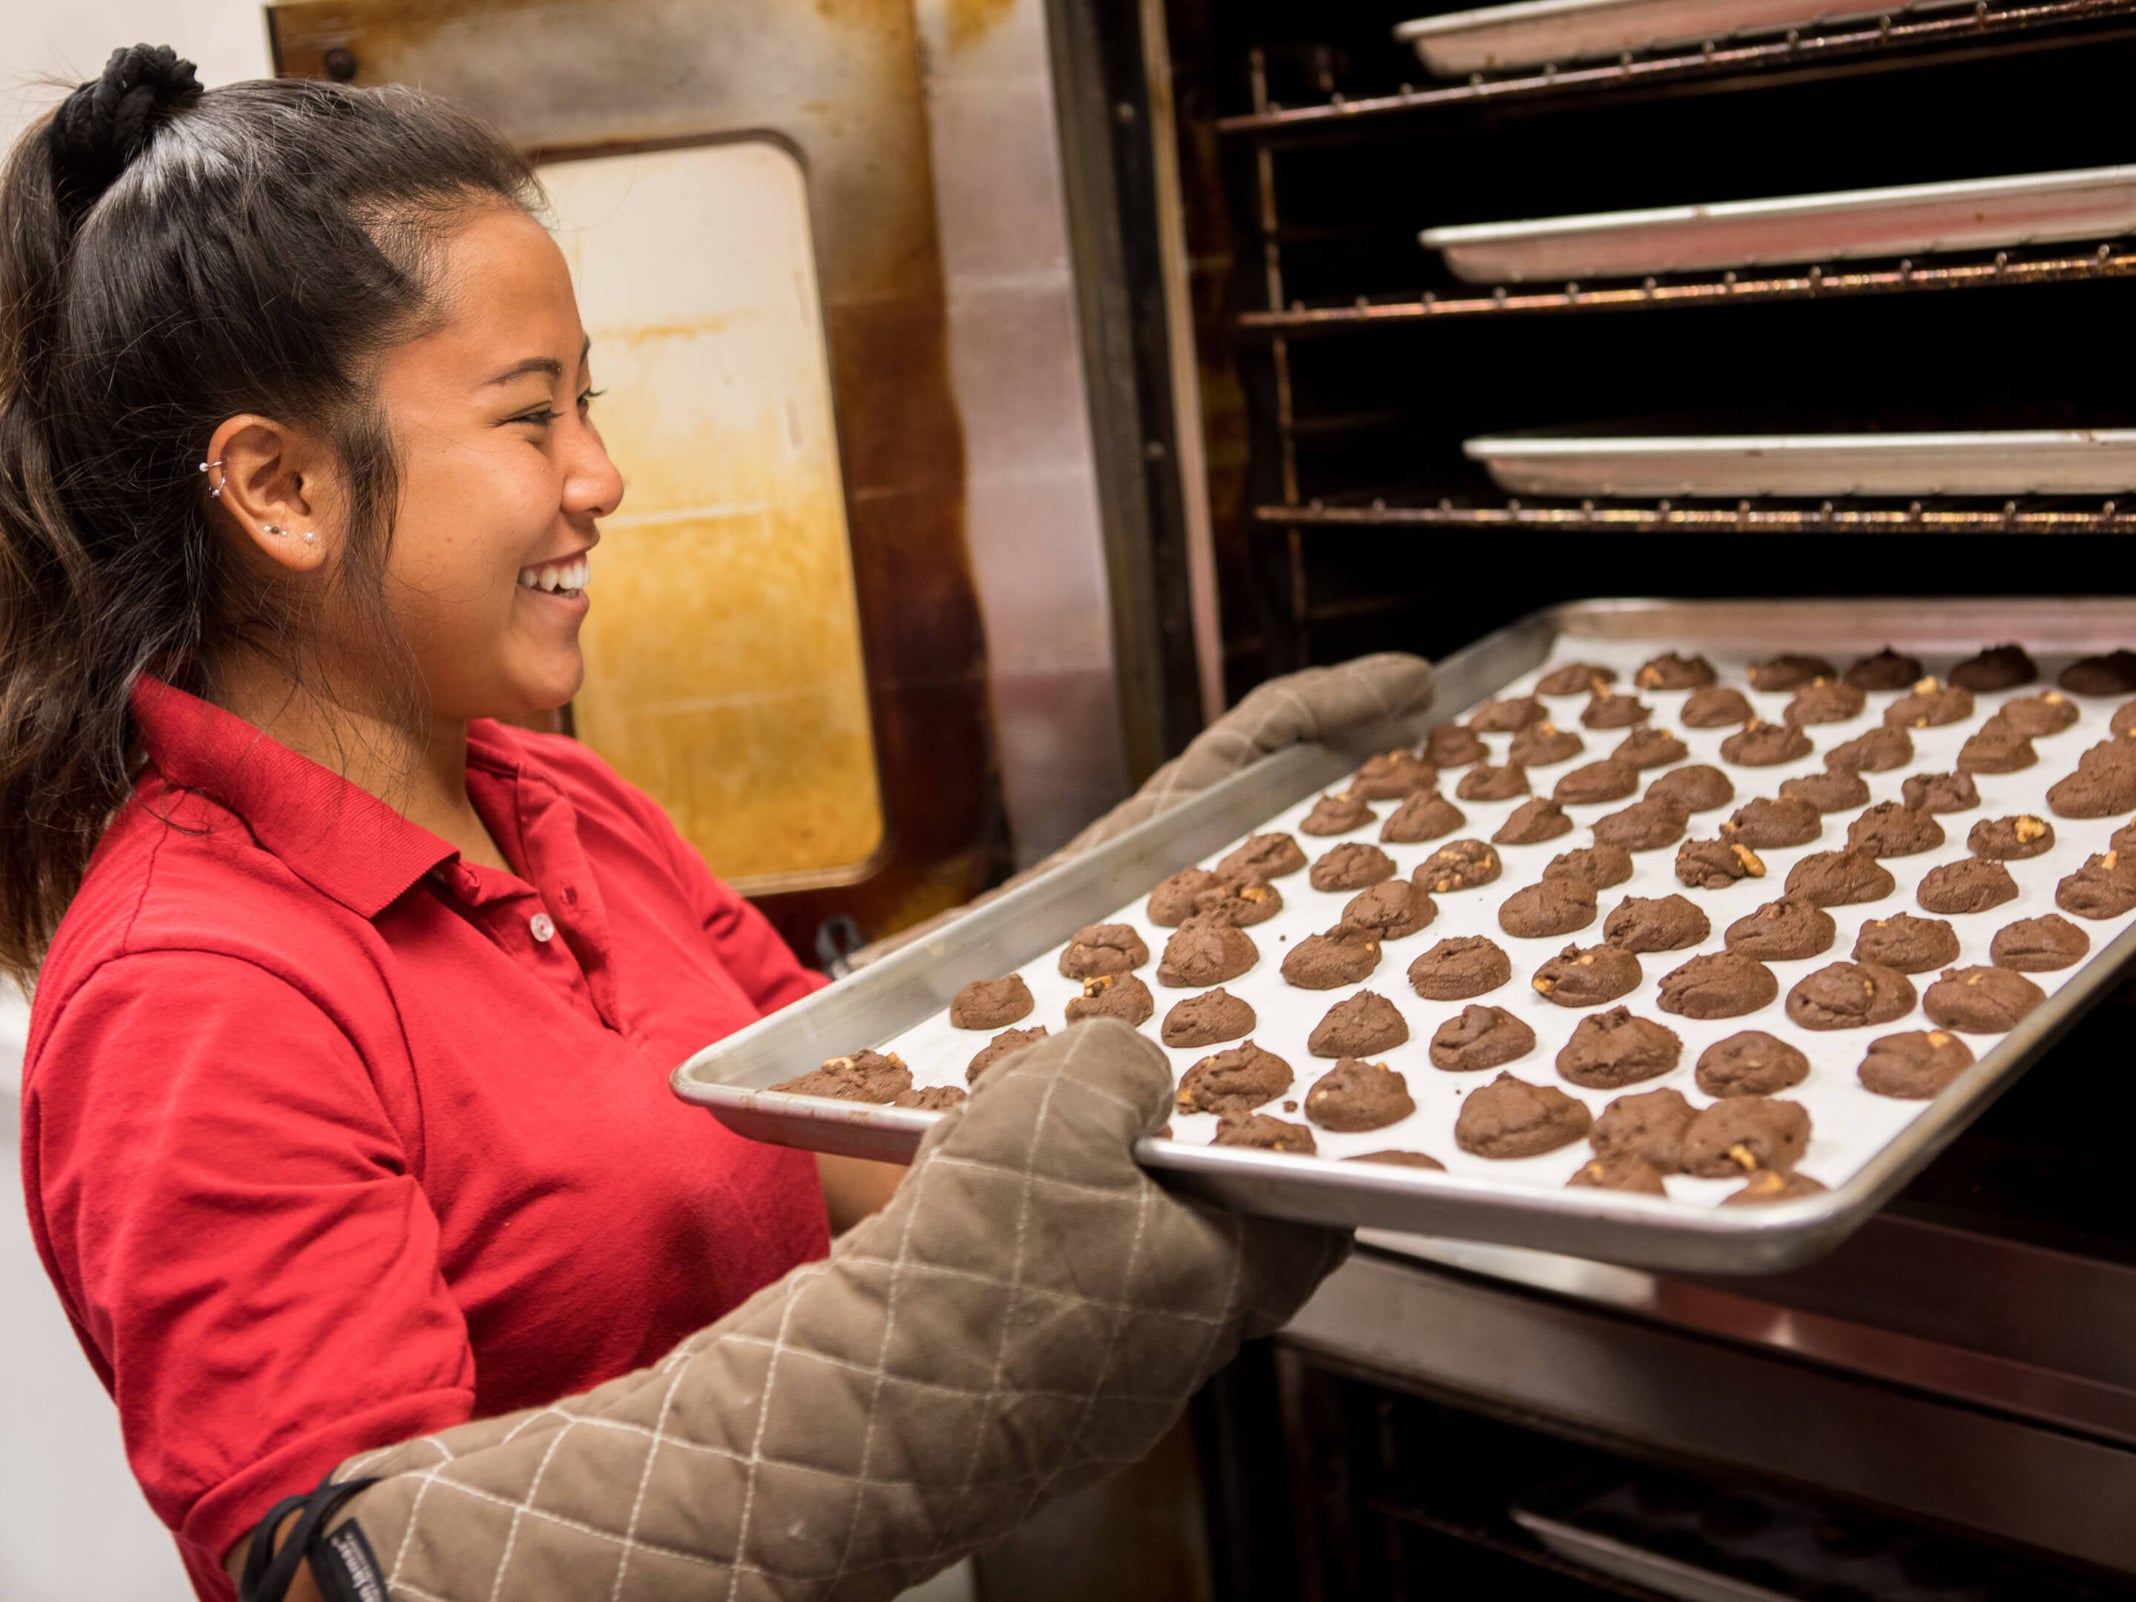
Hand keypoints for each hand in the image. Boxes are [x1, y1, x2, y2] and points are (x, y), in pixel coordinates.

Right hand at [266, 1023, 1345, 1601]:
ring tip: (1021, 1122)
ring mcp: (1091, 1390)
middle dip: (1165, 1151)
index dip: (1303, 1139)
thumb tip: (1130, 1066)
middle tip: (1122, 1079)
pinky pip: (1034, 1300)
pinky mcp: (1007, 1404)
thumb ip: (1119, 1060)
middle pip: (1204, 1230)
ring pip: (1110, 1263)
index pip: (1316, 1210)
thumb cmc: (981, 1267)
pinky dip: (1017, 1242)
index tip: (1280, 1083)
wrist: (847, 1416)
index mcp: (1224, 1285)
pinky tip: (961, 1194)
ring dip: (1078, 1192)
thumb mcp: (1063, 1100)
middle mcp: (1175, 1353)